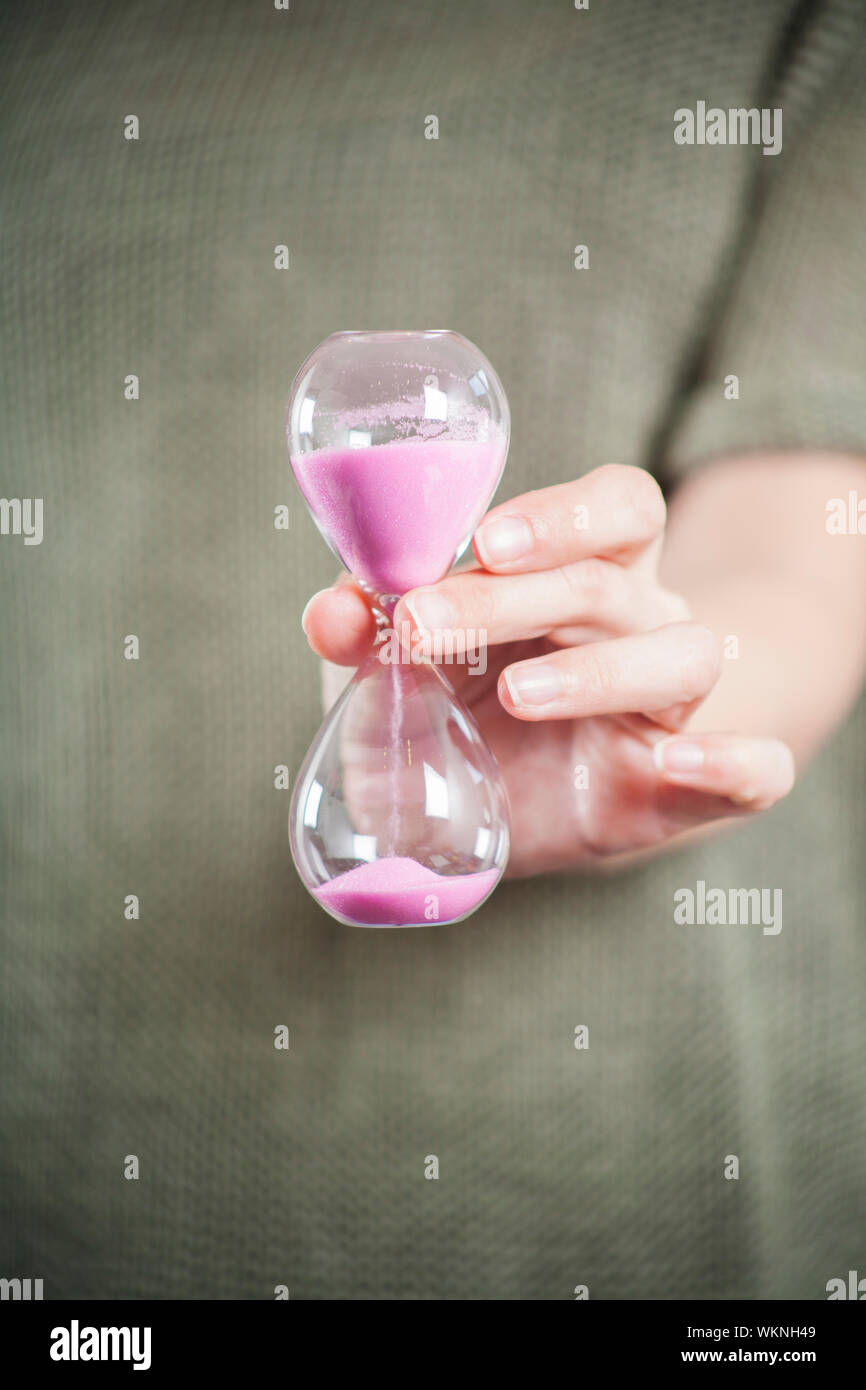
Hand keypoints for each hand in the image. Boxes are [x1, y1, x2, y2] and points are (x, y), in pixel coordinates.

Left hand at [302, 465, 794, 876]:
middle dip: (520, 597)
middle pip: (615, 581)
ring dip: (600, 670)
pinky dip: (733, 761)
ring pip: (683, 656)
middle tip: (427, 624)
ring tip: (518, 694)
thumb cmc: (454, 716)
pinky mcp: (684, 789)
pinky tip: (677, 763)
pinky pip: (755, 768)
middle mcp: (637, 623)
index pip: (615, 507)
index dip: (563, 513)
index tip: (486, 537)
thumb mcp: (396, 676)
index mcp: (580, 575)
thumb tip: (331, 609)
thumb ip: (364, 638)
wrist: (503, 814)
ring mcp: (667, 707)